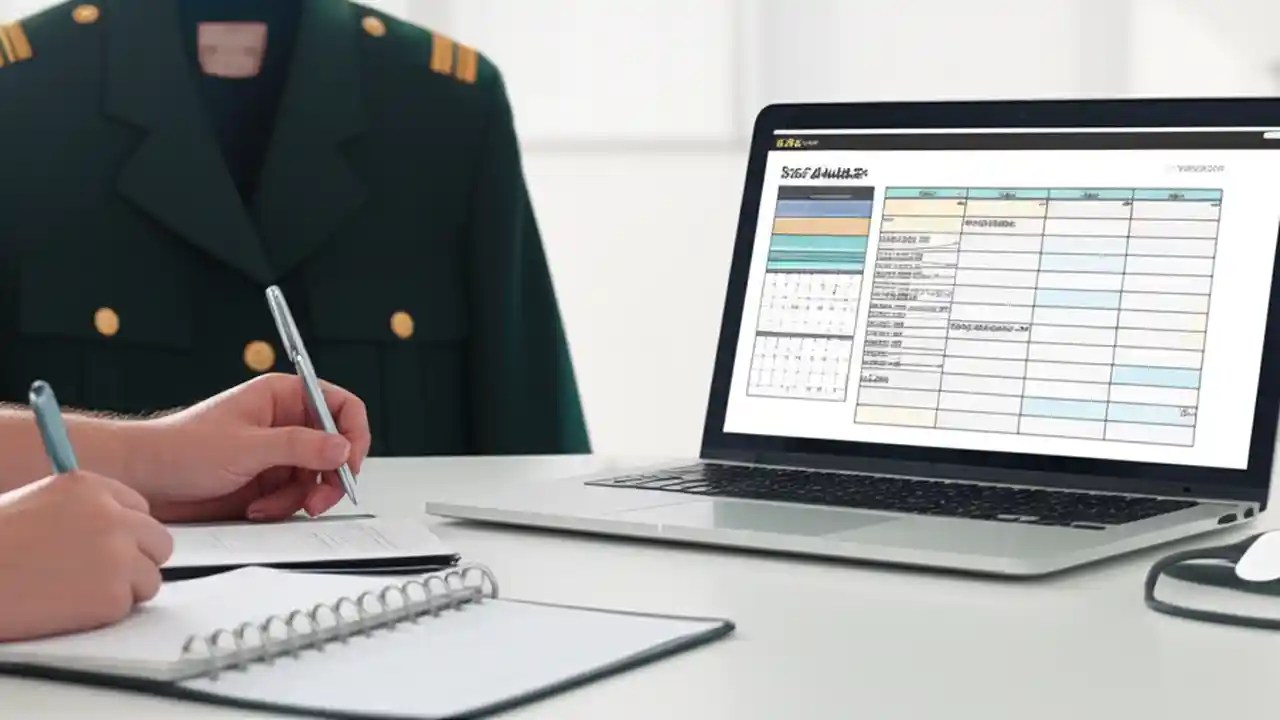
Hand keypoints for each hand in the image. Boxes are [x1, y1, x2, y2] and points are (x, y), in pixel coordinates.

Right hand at [0, 472, 172, 641]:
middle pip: (158, 542)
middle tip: (104, 577)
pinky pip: (127, 607)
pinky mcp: (112, 595)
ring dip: (123, 590)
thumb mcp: (38, 503)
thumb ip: (81, 511)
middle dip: (137, 561)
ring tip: (77, 593)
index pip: (140, 510)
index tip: (109, 548)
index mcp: (91, 488)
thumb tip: (113, 531)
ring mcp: (117, 556)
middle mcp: (113, 517)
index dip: (125, 533)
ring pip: (150, 578)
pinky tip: (67, 607)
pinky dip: (103, 613)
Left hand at [127, 373, 371, 523]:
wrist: (144, 480)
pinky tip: (256, 508)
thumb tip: (342, 448)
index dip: (352, 434)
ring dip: (298, 499)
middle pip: (335, 448)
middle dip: (329, 477)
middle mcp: (285, 423)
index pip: (340, 406)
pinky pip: (296, 497)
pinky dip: (282, 508)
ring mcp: (277, 454)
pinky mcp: (268, 482)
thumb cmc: (181, 449)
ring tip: (268, 506)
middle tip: (318, 500)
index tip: (349, 462)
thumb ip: (300, 447)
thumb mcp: (247, 447)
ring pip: (317, 478)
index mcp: (283, 397)